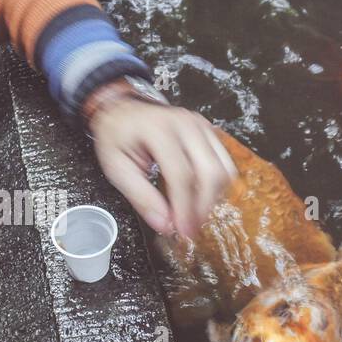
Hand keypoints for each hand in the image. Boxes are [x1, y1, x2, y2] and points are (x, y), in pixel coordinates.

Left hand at [84, 83, 238, 237]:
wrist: (123, 110)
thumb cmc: (117, 135)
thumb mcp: (117, 167)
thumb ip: (140, 196)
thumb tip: (164, 224)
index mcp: (159, 129)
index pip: (181, 175)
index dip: (185, 207)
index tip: (183, 231)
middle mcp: (186, 123)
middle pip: (209, 172)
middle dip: (203, 206)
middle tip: (191, 229)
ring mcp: (201, 125)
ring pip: (223, 168)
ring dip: (213, 198)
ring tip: (194, 215)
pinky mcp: (209, 131)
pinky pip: (224, 162)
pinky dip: (216, 185)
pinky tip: (200, 197)